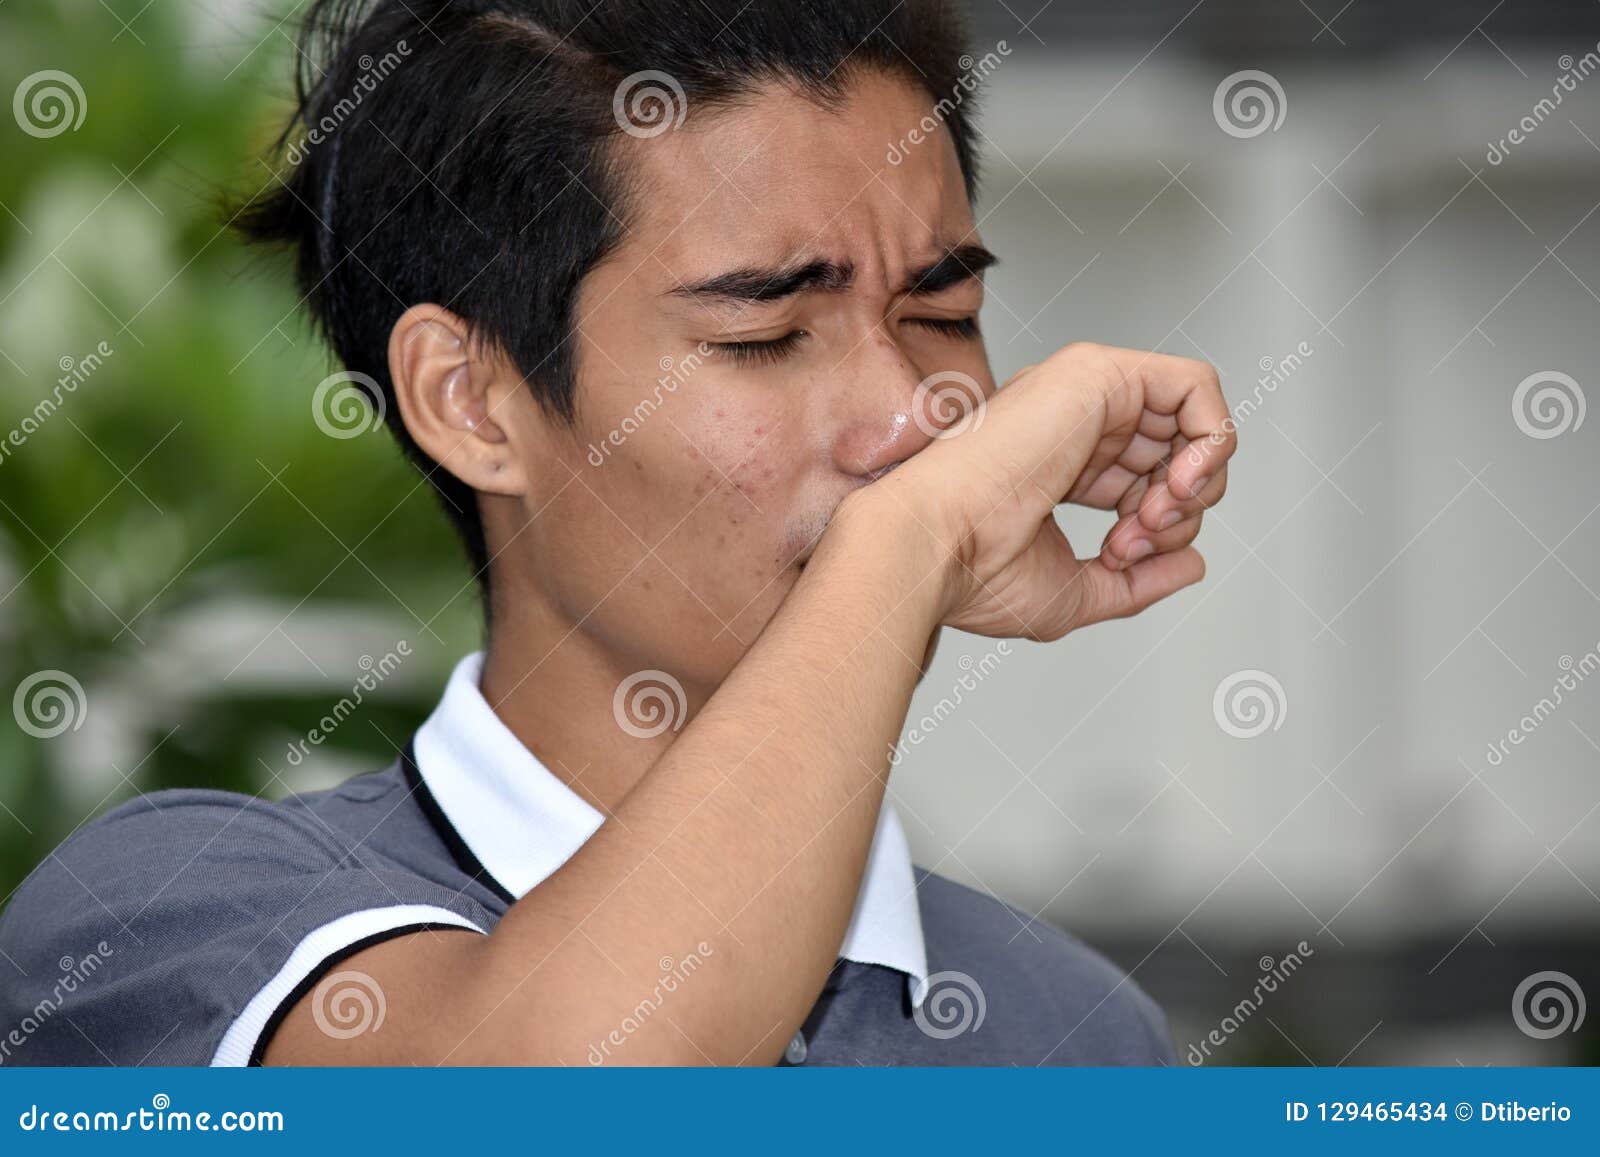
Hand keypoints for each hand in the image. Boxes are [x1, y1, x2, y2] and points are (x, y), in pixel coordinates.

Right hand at [867, 342, 1234, 640]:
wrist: (930, 545)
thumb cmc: (972, 571)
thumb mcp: (1075, 592)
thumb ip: (1138, 580)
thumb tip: (1193, 564)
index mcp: (1060, 462)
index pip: (1143, 480)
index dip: (1156, 525)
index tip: (1121, 557)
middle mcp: (1072, 421)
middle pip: (1173, 449)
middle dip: (1181, 506)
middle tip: (1141, 538)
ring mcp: (1083, 392)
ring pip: (1190, 417)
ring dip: (1195, 477)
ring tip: (1155, 515)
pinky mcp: (1096, 373)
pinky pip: (1195, 384)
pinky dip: (1211, 436)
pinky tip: (1182, 480)